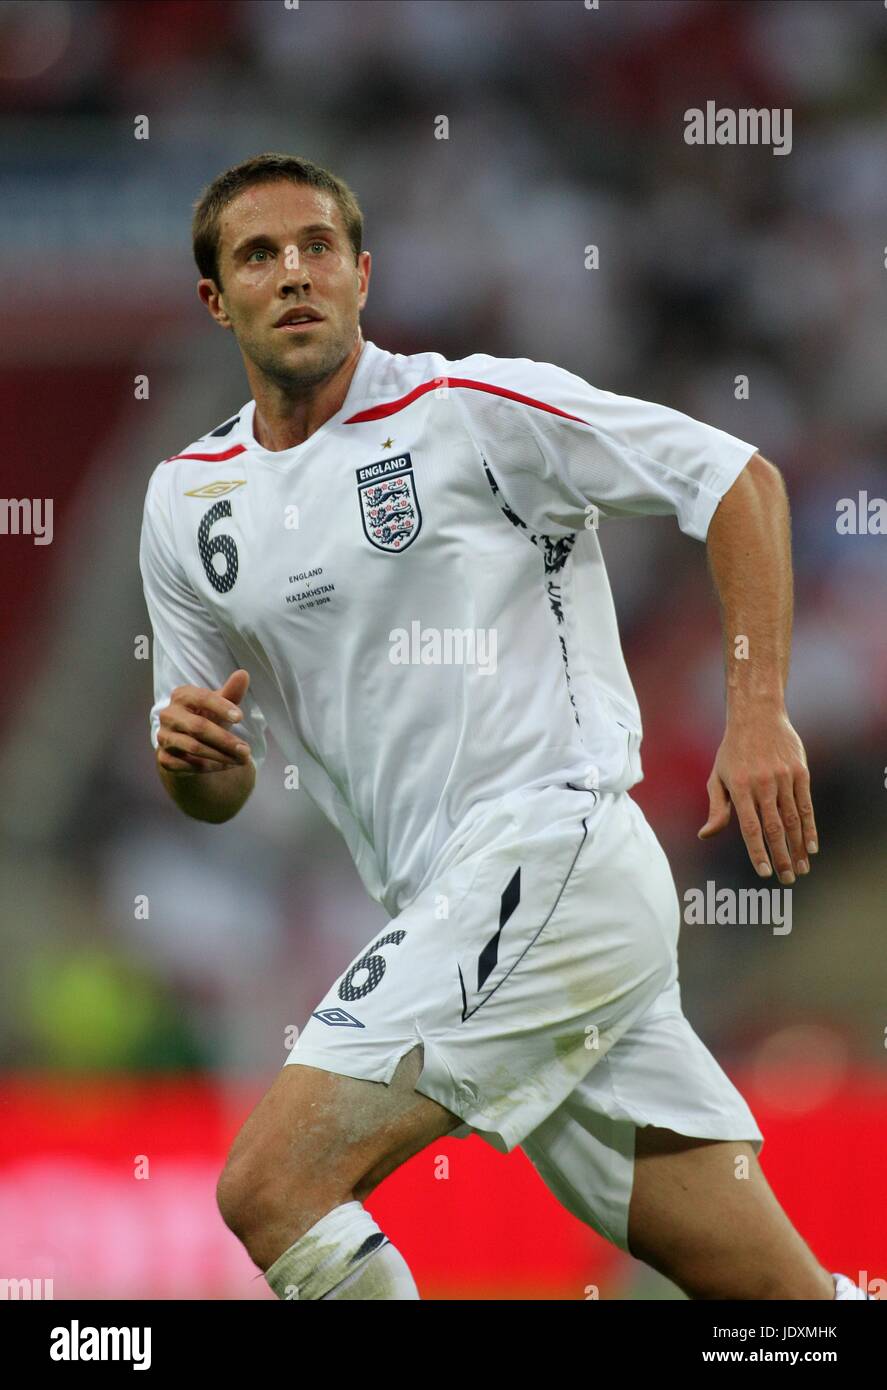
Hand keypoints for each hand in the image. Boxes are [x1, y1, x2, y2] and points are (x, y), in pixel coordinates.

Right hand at [156, 670, 251, 774]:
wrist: (187, 744)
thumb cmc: (207, 717)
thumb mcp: (220, 705)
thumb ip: (231, 692)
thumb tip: (243, 674)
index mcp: (182, 695)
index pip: (201, 697)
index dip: (221, 707)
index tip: (240, 718)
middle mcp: (169, 715)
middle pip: (198, 727)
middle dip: (225, 739)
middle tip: (246, 750)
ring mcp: (164, 737)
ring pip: (193, 748)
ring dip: (221, 756)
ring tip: (242, 760)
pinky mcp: (164, 758)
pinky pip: (187, 765)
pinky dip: (209, 767)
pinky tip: (226, 765)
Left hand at [697, 708, 818, 883]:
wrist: (757, 716)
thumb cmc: (733, 751)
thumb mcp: (718, 777)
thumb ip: (717, 808)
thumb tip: (706, 835)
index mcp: (740, 788)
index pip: (751, 828)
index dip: (758, 852)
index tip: (764, 873)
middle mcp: (763, 784)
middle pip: (775, 828)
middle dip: (782, 857)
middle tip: (786, 880)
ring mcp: (783, 778)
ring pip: (794, 820)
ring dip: (798, 847)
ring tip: (801, 869)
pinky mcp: (800, 773)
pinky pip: (806, 805)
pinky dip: (810, 827)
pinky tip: (811, 846)